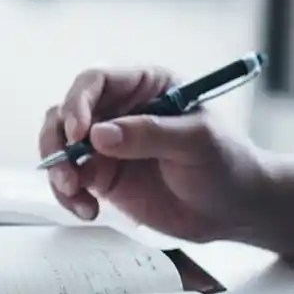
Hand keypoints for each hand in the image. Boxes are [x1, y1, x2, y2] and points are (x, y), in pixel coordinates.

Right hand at [38, 67, 267, 241]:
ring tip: (74, 194)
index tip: (79, 134)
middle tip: (68, 173)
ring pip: (60, 146)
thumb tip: (99, 135)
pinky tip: (87, 211)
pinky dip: (69, 195)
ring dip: (58, 170)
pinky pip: (70, 179)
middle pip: (66, 113)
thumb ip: (149, 135)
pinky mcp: (103, 175)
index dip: (78, 103)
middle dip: (58, 142)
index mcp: (145, 86)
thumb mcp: (197, 142)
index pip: (96, 82)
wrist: (236, 211)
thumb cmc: (228, 165)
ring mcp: (107, 144)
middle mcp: (118, 110)